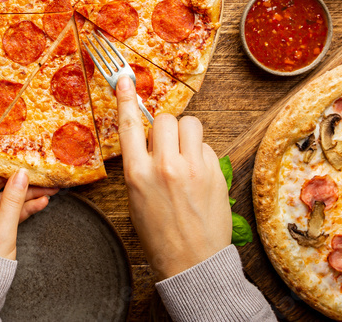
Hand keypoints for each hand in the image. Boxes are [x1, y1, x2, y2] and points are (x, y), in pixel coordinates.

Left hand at [0, 152, 57, 259]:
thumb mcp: (2, 233)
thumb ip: (13, 201)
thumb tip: (21, 174)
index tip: (5, 149)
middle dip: (16, 176)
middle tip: (38, 168)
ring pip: (3, 197)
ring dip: (25, 192)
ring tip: (50, 186)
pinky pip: (6, 212)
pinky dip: (22, 207)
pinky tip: (42, 202)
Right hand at [117, 76, 230, 279]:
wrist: (192, 262)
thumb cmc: (160, 234)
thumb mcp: (137, 198)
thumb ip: (141, 165)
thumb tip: (149, 141)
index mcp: (138, 174)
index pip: (129, 126)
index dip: (126, 100)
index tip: (125, 80)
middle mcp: (165, 166)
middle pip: (164, 119)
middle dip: (165, 129)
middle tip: (166, 147)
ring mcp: (193, 168)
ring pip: (191, 124)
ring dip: (186, 135)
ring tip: (185, 156)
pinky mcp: (216, 172)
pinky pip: (207, 146)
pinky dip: (202, 155)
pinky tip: (199, 175)